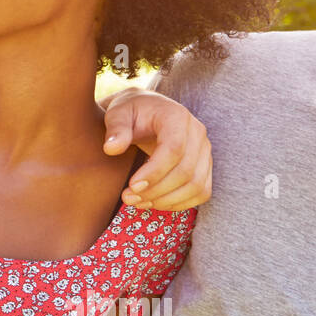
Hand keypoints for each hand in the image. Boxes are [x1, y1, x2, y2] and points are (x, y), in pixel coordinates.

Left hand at [102, 87, 211, 211]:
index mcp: (177, 116)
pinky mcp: (204, 167)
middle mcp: (197, 133)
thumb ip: (116, 129)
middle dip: (156, 190)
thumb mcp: (118, 114)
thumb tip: (111, 148)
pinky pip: (201, 192)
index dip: (154, 172)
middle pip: (186, 171)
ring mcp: (204, 151)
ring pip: (196, 185)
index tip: (132, 186)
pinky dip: (179, 203)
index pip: (174, 149)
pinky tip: (154, 203)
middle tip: (128, 198)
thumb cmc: (130, 112)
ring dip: (166, 200)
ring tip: (138, 203)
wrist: (146, 111)